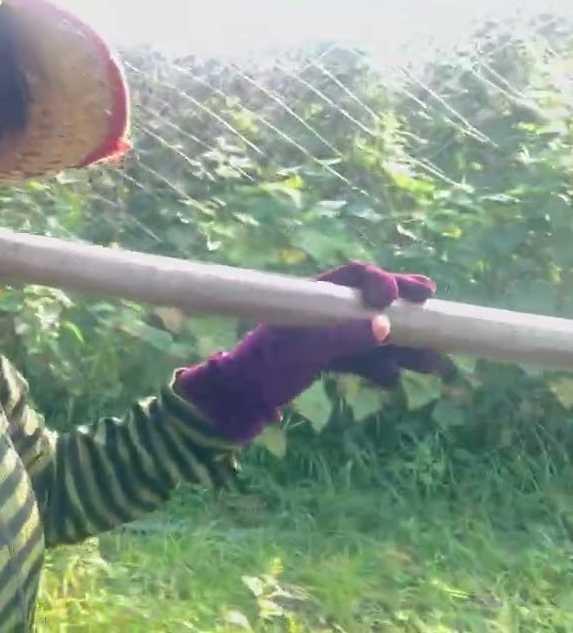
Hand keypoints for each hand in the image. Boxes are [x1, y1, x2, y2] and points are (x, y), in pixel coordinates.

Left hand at [175, 261, 441, 442]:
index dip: (382, 281)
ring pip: (372, 335)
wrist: (241, 398)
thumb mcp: (305, 350)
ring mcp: (325, 336)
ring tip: (434, 363)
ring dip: (402, 346)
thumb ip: (343, 337)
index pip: (354, 276)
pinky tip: (394, 381)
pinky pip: (361, 360)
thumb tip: (386, 326)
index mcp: (311, 297)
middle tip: (432, 304)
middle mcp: (321, 312)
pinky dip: (379, 368)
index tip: (399, 298)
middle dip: (404, 307)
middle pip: (371, 301)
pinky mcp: (325, 361)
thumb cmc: (266, 366)